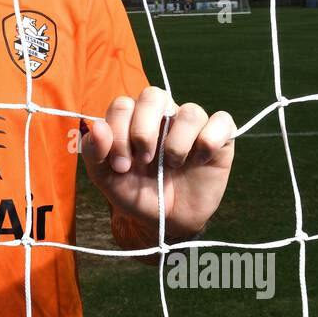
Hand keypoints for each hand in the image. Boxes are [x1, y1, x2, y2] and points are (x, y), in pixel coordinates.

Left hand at [81, 85, 235, 248]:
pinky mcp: (219, 137)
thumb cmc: (136, 193)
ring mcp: (191, 125)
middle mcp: (163, 115)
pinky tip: (199, 161)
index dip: (119, 132)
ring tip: (173, 164)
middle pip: (154, 95)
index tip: (120, 165)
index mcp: (133, 119)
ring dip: (177, 142)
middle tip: (144, 160)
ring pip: (190, 111)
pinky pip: (222, 121)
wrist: (166, 221)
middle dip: (144, 130)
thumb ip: (95, 153)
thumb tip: (98, 127)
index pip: (123, 105)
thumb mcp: (107, 179)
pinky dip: (209, 140)